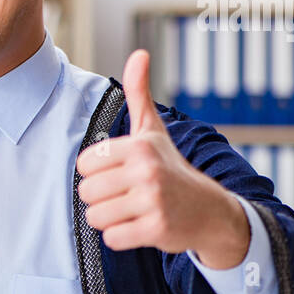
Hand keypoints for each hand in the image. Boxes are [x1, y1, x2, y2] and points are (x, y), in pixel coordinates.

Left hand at [74, 49, 249, 267]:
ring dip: (109, 219)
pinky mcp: (156, 230)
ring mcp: (153, 201)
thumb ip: (139, 93)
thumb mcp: (153, 130)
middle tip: (126, 195)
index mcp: (139, 146)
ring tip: (132, 210)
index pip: (85, 165)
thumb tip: (139, 54)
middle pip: (86, 193)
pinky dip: (121, 236)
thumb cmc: (171, 167)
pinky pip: (111, 239)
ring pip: (95, 217)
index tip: (118, 173)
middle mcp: (147, 171)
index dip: (96, 173)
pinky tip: (140, 226)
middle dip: (101, 199)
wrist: (209, 210)